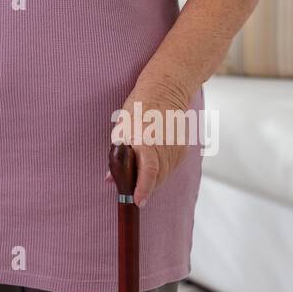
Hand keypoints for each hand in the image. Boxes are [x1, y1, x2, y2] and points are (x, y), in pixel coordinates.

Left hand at [105, 77, 196, 207]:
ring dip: (151, 179)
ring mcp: (176, 148)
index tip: (138, 201)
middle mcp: (164, 145)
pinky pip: (170, 168)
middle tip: (133, 191)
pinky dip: (160, 171)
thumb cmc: (139, 107)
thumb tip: (110, 179)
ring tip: (140, 172)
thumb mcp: (122, 128)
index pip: (148, 170)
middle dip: (144, 187)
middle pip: (156, 178)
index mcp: (146, 138)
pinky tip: (152, 162)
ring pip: (164, 175)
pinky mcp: (183, 150)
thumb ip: (117, 156)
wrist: (166, 90)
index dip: (143, 188)